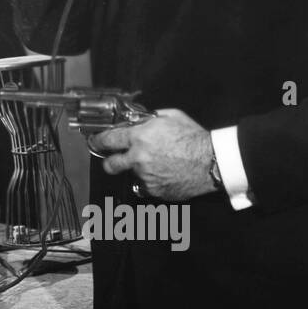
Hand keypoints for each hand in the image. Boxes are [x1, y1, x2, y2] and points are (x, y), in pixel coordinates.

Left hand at [88, 108, 215, 200]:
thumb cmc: (194, 137)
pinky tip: (165, 174)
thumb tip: (139, 120)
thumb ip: (150, 118)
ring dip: (140, 171)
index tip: (95, 142)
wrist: (212, 162)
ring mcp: (146, 177)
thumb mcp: (171, 116)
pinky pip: (147, 187)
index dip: (98, 141)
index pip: (108, 140)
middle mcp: (138, 159)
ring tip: (158, 165)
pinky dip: (152, 182)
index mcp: (139, 138)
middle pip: (111, 164)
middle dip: (109, 162)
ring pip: (133, 175)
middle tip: (114, 160)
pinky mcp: (156, 191)